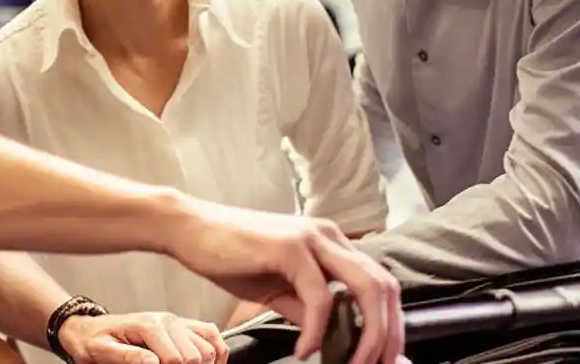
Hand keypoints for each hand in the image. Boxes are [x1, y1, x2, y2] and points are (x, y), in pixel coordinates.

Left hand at [58, 312, 227, 363]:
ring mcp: (177, 322)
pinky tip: (207, 363)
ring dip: (203, 363)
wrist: (89, 329)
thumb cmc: (95, 341)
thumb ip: (128, 357)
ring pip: (210, 347)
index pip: (177, 359)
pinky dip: (216, 351)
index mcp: (149, 325)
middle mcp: (168, 320)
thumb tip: (152, 363)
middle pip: (197, 356)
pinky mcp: (182, 326)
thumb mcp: (103, 351)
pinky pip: (211, 334)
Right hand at [167, 201, 402, 363]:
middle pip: (383, 286)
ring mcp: (311, 238)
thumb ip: (308, 309)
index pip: (378, 283)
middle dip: (389, 334)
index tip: (384, 357)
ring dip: (367, 334)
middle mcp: (328, 235)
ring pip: (365, 288)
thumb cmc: (229, 256)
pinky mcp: (290, 247)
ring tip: (353, 363)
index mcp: (329, 243)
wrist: (189, 229)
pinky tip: (305, 348)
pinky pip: (320, 296)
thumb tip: (335, 338)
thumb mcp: (277, 289)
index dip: (389, 323)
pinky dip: (318, 329)